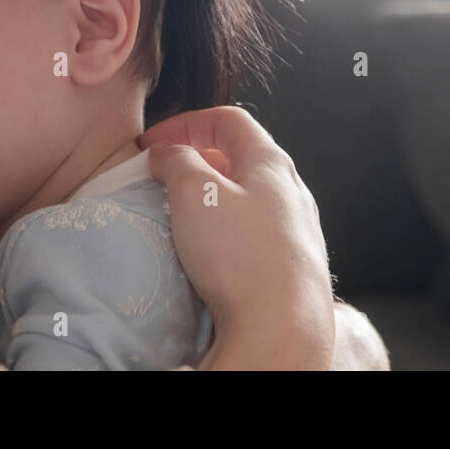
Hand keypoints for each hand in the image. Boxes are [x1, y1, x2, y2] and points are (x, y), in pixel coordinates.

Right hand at [141, 106, 334, 368]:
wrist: (281, 329)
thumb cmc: (241, 255)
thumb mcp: (195, 193)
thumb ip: (177, 161)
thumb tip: (167, 152)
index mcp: (271, 162)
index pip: (228, 120)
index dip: (185, 123)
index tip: (153, 144)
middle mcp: (291, 191)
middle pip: (239, 158)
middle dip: (196, 162)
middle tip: (163, 180)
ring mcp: (296, 230)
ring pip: (246, 199)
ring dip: (209, 200)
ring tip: (181, 218)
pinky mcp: (291, 265)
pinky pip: (252, 235)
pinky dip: (224, 232)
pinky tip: (208, 254)